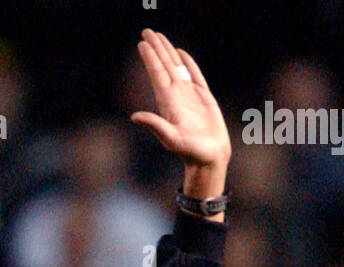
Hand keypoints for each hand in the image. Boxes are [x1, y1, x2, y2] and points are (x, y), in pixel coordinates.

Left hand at [131, 30, 230, 174]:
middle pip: (164, 66)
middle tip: (147, 31)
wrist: (209, 158)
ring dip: (168, 52)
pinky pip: (194, 75)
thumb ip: (155, 125)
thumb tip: (134, 116)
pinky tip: (180, 54)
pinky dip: (188, 63)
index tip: (142, 43)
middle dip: (156, 48)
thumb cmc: (191, 153)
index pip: (157, 74)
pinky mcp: (203, 98)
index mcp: (168, 103)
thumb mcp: (171, 139)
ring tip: (160, 37)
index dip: (150, 58)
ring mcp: (189, 96)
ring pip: (177, 68)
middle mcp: (176, 97)